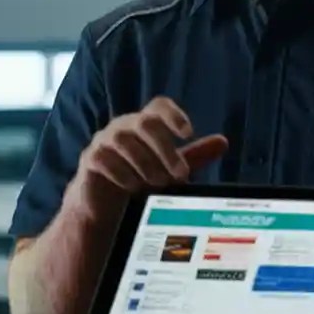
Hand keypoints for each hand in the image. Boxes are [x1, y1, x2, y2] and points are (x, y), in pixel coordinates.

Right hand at [64, 96, 227, 224]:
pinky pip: (104, 158)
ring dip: (145, 164)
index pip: (159, 107)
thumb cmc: (140, 180)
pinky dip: (122, 174)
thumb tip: (223, 142)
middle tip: (180, 175)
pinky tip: (133, 187)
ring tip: (157, 184)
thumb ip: (194, 155)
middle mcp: (124, 127)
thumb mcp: (170, 169)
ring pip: (124, 140)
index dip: (173, 115)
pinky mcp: (90, 159)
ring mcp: (104, 141)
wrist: (104, 206)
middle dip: (165, 149)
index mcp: (144, 124)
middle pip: (145, 123)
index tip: (188, 133)